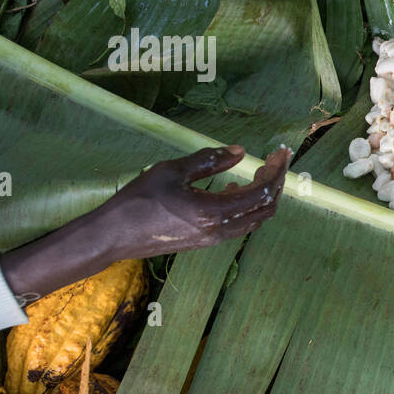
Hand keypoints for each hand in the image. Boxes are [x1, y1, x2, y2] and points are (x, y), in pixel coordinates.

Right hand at [93, 145, 290, 259]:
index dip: (277, 171)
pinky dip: (246, 206)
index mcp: (215, 212)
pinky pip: (238, 225)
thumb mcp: (172, 171)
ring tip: (258, 172)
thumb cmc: (138, 200)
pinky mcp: (204, 242)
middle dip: (276, 183)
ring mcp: (213, 239)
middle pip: (266, 209)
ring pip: (254, 220)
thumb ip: (208, 160)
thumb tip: (239, 151)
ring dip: (263, 197)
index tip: (280, 153)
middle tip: (274, 162)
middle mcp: (220, 230)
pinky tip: (234, 189)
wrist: (113, 235)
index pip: (263, 192)